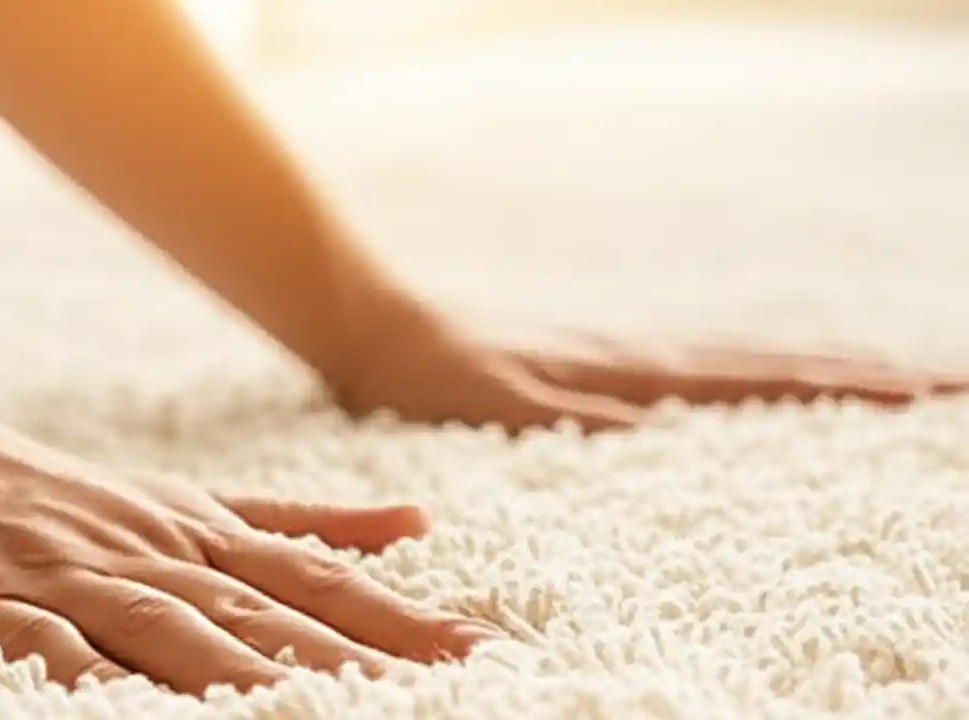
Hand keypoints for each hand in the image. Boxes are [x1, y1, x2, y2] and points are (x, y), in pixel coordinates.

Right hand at [0, 420, 501, 695]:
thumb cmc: (64, 494)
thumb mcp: (192, 499)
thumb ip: (301, 519)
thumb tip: (413, 524)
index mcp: (201, 530)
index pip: (313, 575)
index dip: (394, 612)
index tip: (471, 644)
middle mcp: (152, 553)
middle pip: (265, 609)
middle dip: (357, 650)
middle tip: (441, 681)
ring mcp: (76, 581)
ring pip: (178, 631)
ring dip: (256, 673)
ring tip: (330, 706)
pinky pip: (56, 658)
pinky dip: (101, 685)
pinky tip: (144, 711)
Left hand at [334, 320, 965, 431]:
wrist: (388, 336)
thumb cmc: (438, 377)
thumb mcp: (505, 407)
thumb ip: (578, 419)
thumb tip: (661, 429)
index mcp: (632, 374)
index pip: (765, 381)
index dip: (849, 388)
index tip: (928, 392)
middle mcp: (645, 365)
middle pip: (779, 369)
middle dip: (866, 380)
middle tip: (947, 386)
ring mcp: (630, 366)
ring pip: (749, 369)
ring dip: (825, 378)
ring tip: (897, 387)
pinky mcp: (605, 373)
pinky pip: (701, 380)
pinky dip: (759, 384)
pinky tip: (773, 397)